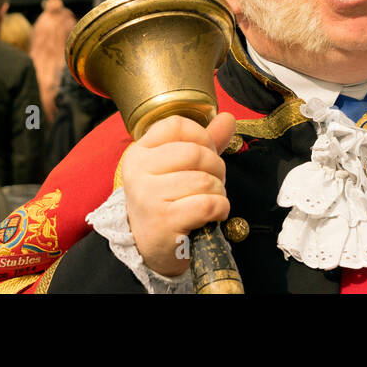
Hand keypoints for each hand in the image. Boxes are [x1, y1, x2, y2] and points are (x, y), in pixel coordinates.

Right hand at [123, 112, 235, 277]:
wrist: (151, 249)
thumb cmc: (167, 203)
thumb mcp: (179, 168)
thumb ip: (203, 141)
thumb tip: (228, 118)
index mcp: (139, 152)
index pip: (176, 125)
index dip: (202, 136)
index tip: (206, 153)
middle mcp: (139, 172)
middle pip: (195, 152)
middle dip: (216, 168)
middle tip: (213, 183)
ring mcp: (149, 196)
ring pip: (204, 180)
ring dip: (218, 191)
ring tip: (210, 201)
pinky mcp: (164, 221)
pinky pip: (208, 204)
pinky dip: (220, 209)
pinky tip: (213, 215)